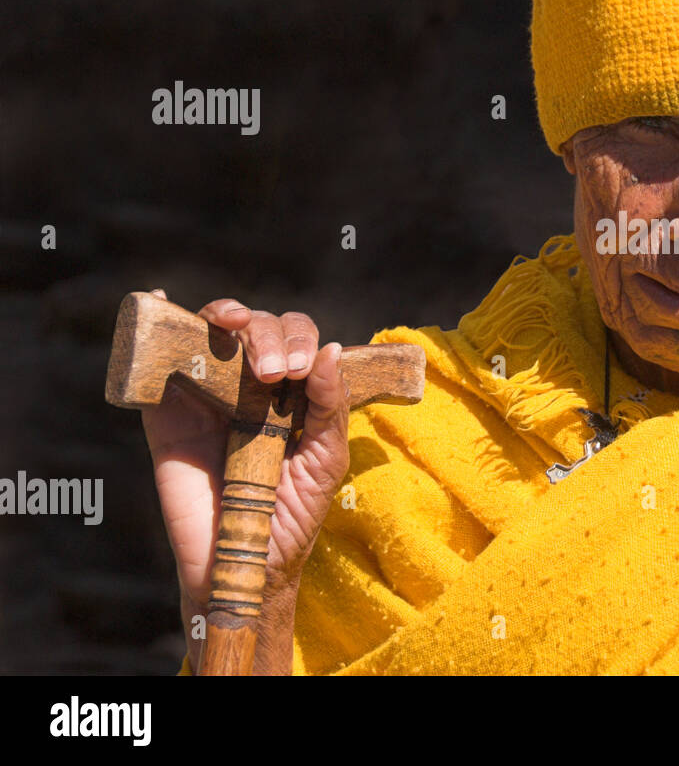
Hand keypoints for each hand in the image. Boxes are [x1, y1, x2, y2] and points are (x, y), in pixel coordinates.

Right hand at [139, 290, 351, 673]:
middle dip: (269, 335)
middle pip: (259, 329)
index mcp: (293, 393)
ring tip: (232, 323)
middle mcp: (250, 386)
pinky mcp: (167, 416)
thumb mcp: (325, 461)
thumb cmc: (292, 516)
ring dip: (224, 314)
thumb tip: (330, 350)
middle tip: (273, 372)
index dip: (300, 339)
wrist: (244, 565)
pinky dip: (162, 328)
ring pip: (213, 334)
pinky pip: (159, 366)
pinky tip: (163, 302)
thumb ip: (329, 408)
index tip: (299, 370)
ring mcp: (208, 397)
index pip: (298, 341)